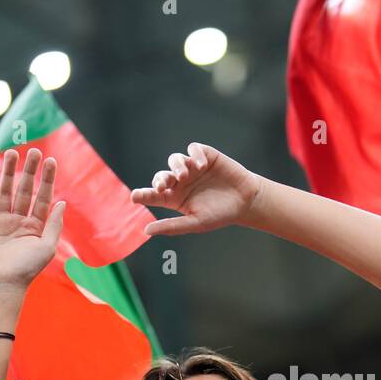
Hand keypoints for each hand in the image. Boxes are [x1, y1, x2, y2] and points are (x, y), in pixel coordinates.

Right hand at [0, 148, 65, 292]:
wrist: (0, 285)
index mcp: (35, 227)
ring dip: (8, 173)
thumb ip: (54, 224)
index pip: (42, 198)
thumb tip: (62, 202)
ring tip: (12, 153)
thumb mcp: (47, 247)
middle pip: (24, 190)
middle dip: (29, 171)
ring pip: (5, 192)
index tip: (51, 161)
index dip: (47, 180)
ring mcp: (0, 222)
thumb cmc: (26, 270)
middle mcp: (18, 222)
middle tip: (34, 151)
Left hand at [130, 143, 263, 236]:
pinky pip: (194, 149)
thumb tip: (146, 231)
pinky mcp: (206, 156)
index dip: (144, 194)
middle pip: (162, 175)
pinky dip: (195, 155)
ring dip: (177, 166)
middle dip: (160, 179)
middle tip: (163, 185)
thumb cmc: (220, 215)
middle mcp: (180, 182)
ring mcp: (192, 167)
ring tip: (185, 176)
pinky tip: (201, 165)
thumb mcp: (195, 223)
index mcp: (175, 198)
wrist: (246, 202)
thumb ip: (172, 226)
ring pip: (175, 160)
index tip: (134, 197)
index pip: (154, 195)